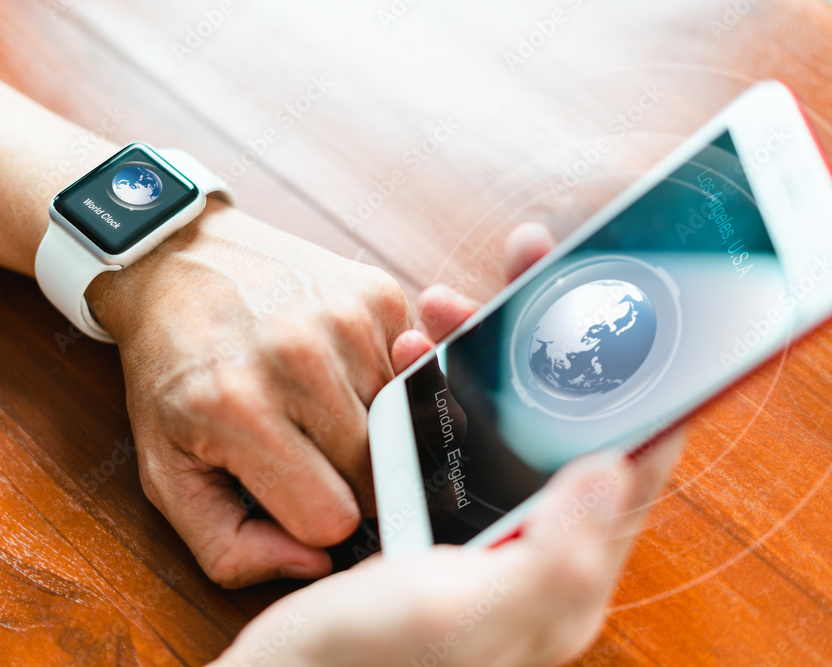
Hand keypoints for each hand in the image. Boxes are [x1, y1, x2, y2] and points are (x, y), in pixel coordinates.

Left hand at [87, 199, 411, 586]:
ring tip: (313, 401)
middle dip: (343, 478)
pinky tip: (336, 369)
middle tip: (300, 444)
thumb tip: (317, 565)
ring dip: (366, 428)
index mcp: (239, 408)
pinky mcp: (377, 293)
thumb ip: (228, 547)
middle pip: (376, 476)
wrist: (177, 265)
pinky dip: (381, 384)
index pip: (332, 519)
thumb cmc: (173, 371)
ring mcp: (345, 318)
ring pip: (403, 427)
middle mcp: (298, 357)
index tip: (290, 492)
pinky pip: (411, 374)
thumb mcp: (166, 473)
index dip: (313, 521)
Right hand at [213, 223, 685, 666]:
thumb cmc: (361, 659)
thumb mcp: (456, 614)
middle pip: (572, 425)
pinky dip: (445, 383)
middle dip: (547, 345)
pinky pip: (466, 433)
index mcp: (564, 573)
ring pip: (514, 421)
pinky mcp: (447, 514)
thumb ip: (552, 558)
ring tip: (441, 307)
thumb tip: (611, 472)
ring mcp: (491, 526)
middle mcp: (539, 546)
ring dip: (488, 355)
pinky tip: (413, 354)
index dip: (635, 381)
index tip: (616, 303)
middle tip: (520, 272)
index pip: (630, 463)